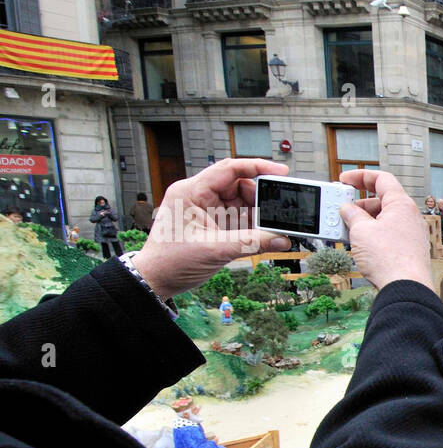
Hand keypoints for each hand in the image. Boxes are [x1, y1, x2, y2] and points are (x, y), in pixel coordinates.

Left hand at [130, 158, 290, 300]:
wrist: (156, 280)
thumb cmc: (171, 261)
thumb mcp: (215, 250)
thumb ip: (251, 243)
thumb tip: (281, 239)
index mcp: (192, 192)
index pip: (229, 169)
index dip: (257, 167)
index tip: (281, 172)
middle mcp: (200, 196)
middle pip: (239, 186)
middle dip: (262, 198)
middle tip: (282, 210)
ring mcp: (207, 211)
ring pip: (242, 203)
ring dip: (259, 214)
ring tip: (275, 226)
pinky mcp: (213, 225)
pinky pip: (239, 219)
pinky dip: (254, 226)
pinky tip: (266, 234)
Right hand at [336, 169, 434, 291]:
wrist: (406, 289)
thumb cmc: (389, 259)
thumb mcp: (361, 231)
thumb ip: (351, 215)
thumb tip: (347, 210)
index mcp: (402, 204)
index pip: (382, 179)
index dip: (360, 176)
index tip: (344, 180)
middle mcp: (410, 217)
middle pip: (381, 201)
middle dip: (358, 205)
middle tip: (342, 211)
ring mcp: (411, 234)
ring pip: (383, 220)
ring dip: (364, 222)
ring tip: (347, 231)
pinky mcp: (409, 250)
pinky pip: (388, 235)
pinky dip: (373, 235)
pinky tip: (360, 245)